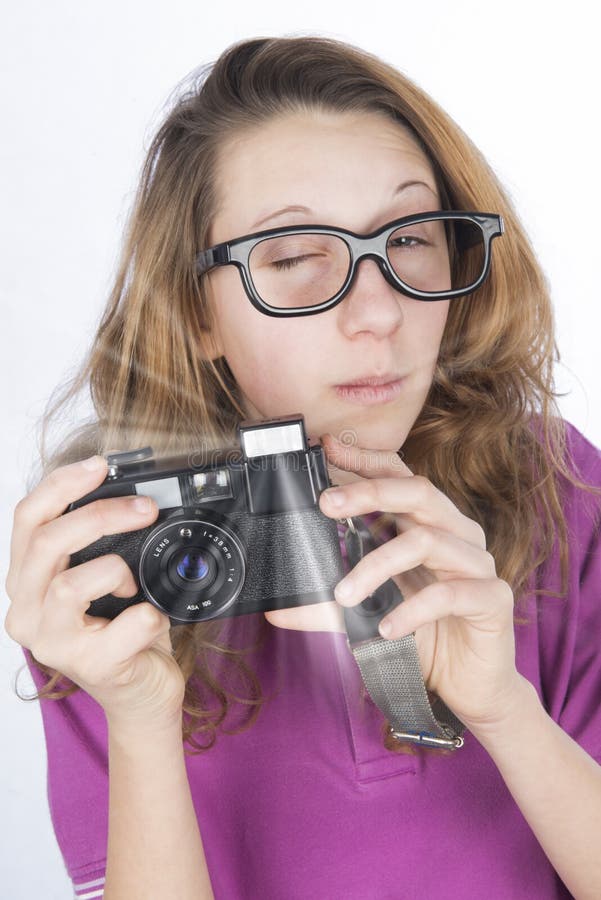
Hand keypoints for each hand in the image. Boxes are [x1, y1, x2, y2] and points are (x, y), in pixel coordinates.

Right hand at [4, 455, 184, 729]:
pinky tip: (152, 617)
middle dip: (100, 515)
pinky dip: (149, 613)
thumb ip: (97, 541)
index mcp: (27, 580)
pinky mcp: (93, 667)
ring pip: (71, 585)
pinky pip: (127, 625)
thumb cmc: (122, 627)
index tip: (100, 465)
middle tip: (145, 508)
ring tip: (134, 581)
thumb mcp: (101, 577)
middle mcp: (28, 612)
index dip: (62, 484)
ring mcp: (54, 644)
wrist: (141, 692)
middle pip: (48, 543)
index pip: (27, 518)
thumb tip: (129, 491)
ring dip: (116, 570)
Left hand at [315, 434, 521, 732]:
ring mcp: (478, 563)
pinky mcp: (492, 599)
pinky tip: (386, 627)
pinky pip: (450, 593)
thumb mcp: (368, 616)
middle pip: (418, 492)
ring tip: (344, 595)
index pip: (401, 477)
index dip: (367, 460)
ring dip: (378, 565)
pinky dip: (412, 609)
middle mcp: (457, 535)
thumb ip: (326, 609)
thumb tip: (276, 611)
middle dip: (369, 492)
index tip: (327, 449)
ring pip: (427, 540)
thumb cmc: (423, 638)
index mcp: (430, 526)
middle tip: (325, 504)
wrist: (470, 686)